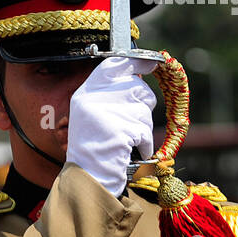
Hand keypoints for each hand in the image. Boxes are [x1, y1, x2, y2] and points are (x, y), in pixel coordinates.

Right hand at [66, 56, 157, 197]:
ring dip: (141, 126)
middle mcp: (95, 99)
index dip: (136, 62)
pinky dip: (142, 143)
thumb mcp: (91, 113)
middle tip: (124, 123)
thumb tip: (140, 74)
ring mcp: (110, 114)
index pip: (113, 65)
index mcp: (85, 93)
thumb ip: (110, 92)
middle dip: (140, 105)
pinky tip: (127, 149)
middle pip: (138, 88)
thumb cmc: (91, 145)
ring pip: (146, 111)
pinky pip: (146, 132)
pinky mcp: (124, 130)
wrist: (87, 174)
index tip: (151, 62)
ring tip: (122, 139)